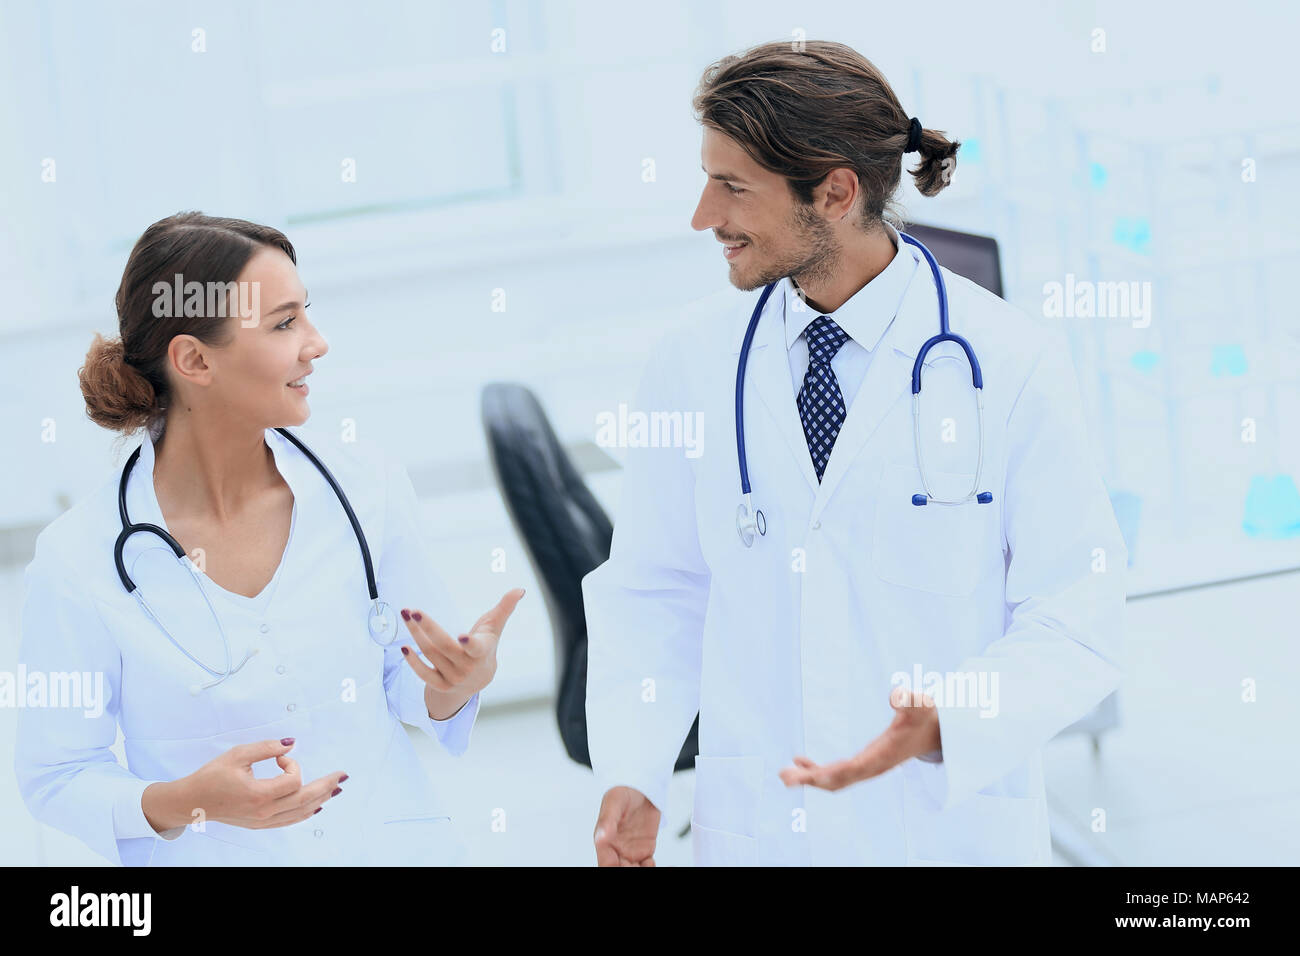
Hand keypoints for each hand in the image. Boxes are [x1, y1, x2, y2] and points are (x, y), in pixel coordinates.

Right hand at [143, 738, 344, 832]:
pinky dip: (305, 812)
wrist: (192, 802)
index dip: (292, 764)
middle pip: (305, 800)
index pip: (293, 781)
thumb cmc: (212, 777)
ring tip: (336, 788)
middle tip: (343, 775)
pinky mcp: (260, 824)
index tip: (279, 757)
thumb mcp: (237, 755)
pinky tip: (315, 805)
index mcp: (258, 795)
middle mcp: (264, 812)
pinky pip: (290, 820)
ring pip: (300, 813)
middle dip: (326, 786)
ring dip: (320, 799)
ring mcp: (263, 821)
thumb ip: (265, 748)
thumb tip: (290, 744)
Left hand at [399, 588, 524, 718]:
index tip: (462, 636)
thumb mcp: (495, 627)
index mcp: (482, 651)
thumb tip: (519, 589)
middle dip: (427, 628)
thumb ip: (505, 608)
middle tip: (413, 611)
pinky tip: (404, 647)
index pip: (476, 648)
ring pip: (431, 654)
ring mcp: (453, 677)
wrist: (478, 679)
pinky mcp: (441, 685)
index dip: (470, 643)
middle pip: (444, 647)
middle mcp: (467, 666)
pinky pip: (424, 674)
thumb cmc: (486, 645)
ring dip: (416, 635)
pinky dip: (413, 662)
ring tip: (406, 615)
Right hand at [593, 786, 659, 866]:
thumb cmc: (623, 792)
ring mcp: (631, 851)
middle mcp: (616, 849)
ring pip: (633, 869)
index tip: (622, 864)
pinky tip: (651, 863)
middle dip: (628, 871)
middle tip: (636, 864)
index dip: (613, 867)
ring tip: (646, 864)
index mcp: (604, 841)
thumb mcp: (614, 802)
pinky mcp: (645, 849)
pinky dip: (649, 868)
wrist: (642, 787)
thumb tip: (600, 838)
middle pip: (619, 869)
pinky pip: (647, 865)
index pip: (606, 863)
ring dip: (639, 870)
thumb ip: (607, 821)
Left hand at [778, 686, 941, 790]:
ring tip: (784, 774)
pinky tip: (800, 760)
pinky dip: (818, 770)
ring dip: (810, 778)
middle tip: (783, 776)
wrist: (937, 732)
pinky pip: (838, 773)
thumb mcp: (922, 704)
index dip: (828, 773)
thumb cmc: (926, 716)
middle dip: (811, 780)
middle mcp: (873, 767)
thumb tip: (896, 693)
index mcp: (882, 757)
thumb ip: (911, 698)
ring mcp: (868, 768)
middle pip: (838, 780)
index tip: (806, 776)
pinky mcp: (865, 763)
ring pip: (835, 780)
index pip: (851, 770)